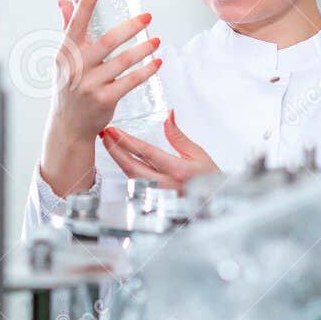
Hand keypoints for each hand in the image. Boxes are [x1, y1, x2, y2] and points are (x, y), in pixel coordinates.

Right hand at [38, 0, 162, 196]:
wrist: (69, 125)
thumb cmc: (69, 87)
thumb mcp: (64, 59)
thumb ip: (67, 29)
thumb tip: (64, 0)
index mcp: (65, 54)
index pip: (74, 25)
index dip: (85, 5)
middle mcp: (75, 69)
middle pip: (106, 42)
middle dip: (129, 27)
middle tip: (147, 17)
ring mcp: (90, 86)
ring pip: (122, 62)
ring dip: (143, 49)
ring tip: (157, 40)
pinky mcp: (104, 100)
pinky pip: (130, 82)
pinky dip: (146, 71)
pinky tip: (157, 62)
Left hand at [99, 110, 219, 189]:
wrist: (216, 202)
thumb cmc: (210, 179)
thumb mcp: (198, 154)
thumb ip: (178, 137)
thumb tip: (168, 116)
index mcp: (178, 170)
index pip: (147, 153)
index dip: (127, 142)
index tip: (114, 131)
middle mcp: (166, 185)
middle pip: (132, 167)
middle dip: (115, 151)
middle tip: (104, 136)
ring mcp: (159, 195)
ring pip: (131, 177)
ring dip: (118, 160)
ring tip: (109, 144)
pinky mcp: (155, 201)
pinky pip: (136, 185)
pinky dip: (126, 171)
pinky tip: (121, 160)